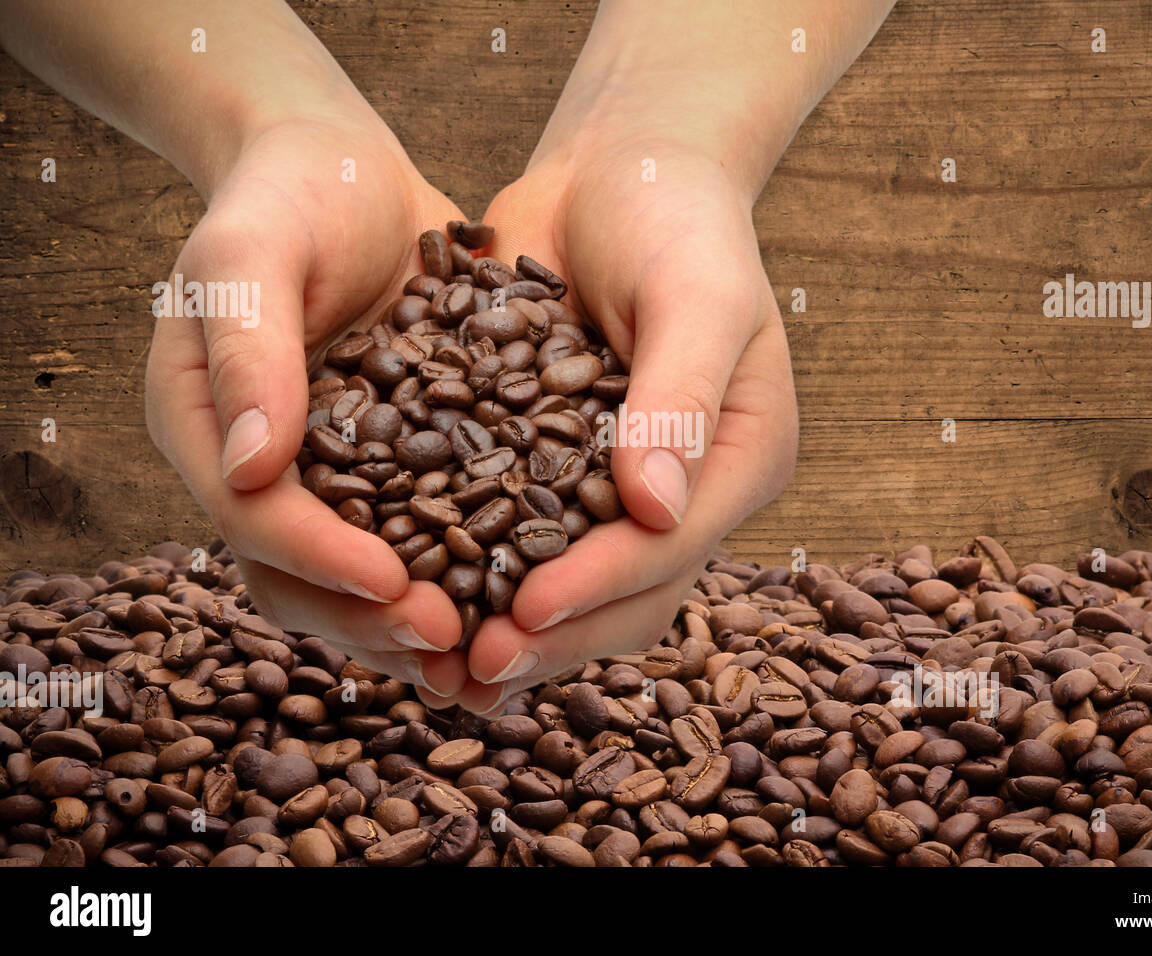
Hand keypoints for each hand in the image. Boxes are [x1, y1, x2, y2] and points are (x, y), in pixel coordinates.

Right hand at [144, 116, 469, 703]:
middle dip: (374, 618)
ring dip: (419, 623)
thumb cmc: (288, 194)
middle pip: (303, 577)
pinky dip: (462, 574)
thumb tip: (251, 469)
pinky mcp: (393, 465)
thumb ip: (249, 350)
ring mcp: (331, 473)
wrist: (347, 172)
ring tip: (489, 656)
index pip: (256, 519)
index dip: (321, 559)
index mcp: (209, 427)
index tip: (395, 584)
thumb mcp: (253, 251)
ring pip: (362, 577)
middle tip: (451, 642)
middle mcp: (264, 468)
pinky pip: (421, 535)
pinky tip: (523, 598)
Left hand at [438, 138, 797, 714]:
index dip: (598, 588)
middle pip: (627, 595)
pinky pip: (524, 538)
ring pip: (577, 589)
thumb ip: (677, 394)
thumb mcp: (695, 291)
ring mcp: (621, 486)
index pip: (670, 548)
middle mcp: (686, 489)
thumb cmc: (674, 216)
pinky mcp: (562, 469)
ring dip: (514, 629)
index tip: (523, 614)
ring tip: (441, 665)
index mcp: (738, 458)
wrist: (620, 171)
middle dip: (553, 636)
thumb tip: (657, 511)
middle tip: (474, 668)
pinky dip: (481, 573)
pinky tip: (419, 595)